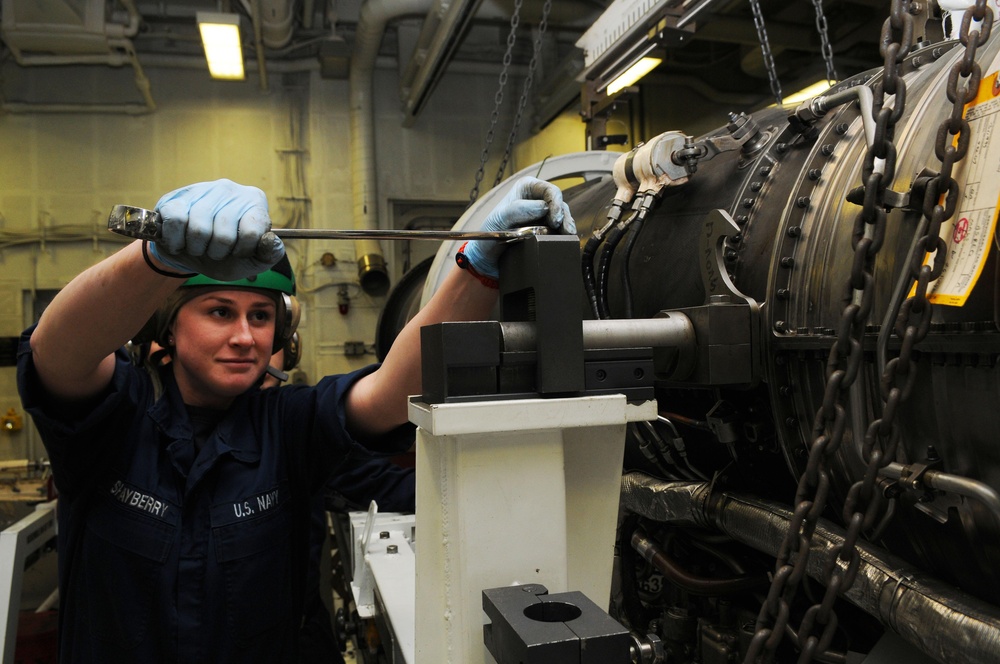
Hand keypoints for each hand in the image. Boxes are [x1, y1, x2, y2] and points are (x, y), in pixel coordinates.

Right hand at [148, 179, 284, 280]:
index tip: (237, 251)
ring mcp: (203, 189)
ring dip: (196, 248)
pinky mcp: (177, 196)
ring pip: (198, 229)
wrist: (189, 254)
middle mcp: (231, 190)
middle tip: (214, 249)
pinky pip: (175, 222)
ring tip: (198, 245)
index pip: (252, 232)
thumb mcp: (251, 261)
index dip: (242, 251)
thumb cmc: (225, 255)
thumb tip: (271, 241)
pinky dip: (175, 241)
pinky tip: (179, 241)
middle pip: (223, 235)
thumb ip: (269, 255)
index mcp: (255, 202)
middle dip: (216, 252)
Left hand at [462, 177, 575, 278]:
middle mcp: (537, 200)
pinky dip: (563, 236)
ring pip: (562, 218)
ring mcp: (542, 216)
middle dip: (564, 217)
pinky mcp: (546, 231)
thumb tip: (544, 207)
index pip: (549, 190)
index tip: (555, 220)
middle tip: (566, 231)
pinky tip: (565, 241)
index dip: (556, 203)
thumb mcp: (500, 219)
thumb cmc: (489, 234)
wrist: (487, 258)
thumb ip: (519, 210)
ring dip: (566, 227)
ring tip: (568, 236)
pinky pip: (559, 231)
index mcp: (526, 189)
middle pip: (559, 204)